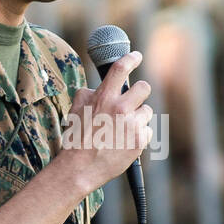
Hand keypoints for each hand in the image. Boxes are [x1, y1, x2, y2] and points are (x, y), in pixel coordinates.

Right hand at [56, 50, 153, 193]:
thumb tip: (98, 85)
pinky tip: (125, 141)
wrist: (80, 168)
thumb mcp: (76, 109)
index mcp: (103, 97)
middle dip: (139, 93)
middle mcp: (120, 108)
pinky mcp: (140, 141)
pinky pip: (147, 130)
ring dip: (138, 117)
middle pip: (144, 88)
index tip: (136, 56)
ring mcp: (132, 125)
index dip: (131, 58)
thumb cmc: (76, 138)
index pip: (121, 68)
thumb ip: (89, 92)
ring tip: (122, 129)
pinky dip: (139, 135)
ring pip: (147, 111)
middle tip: (131, 102)